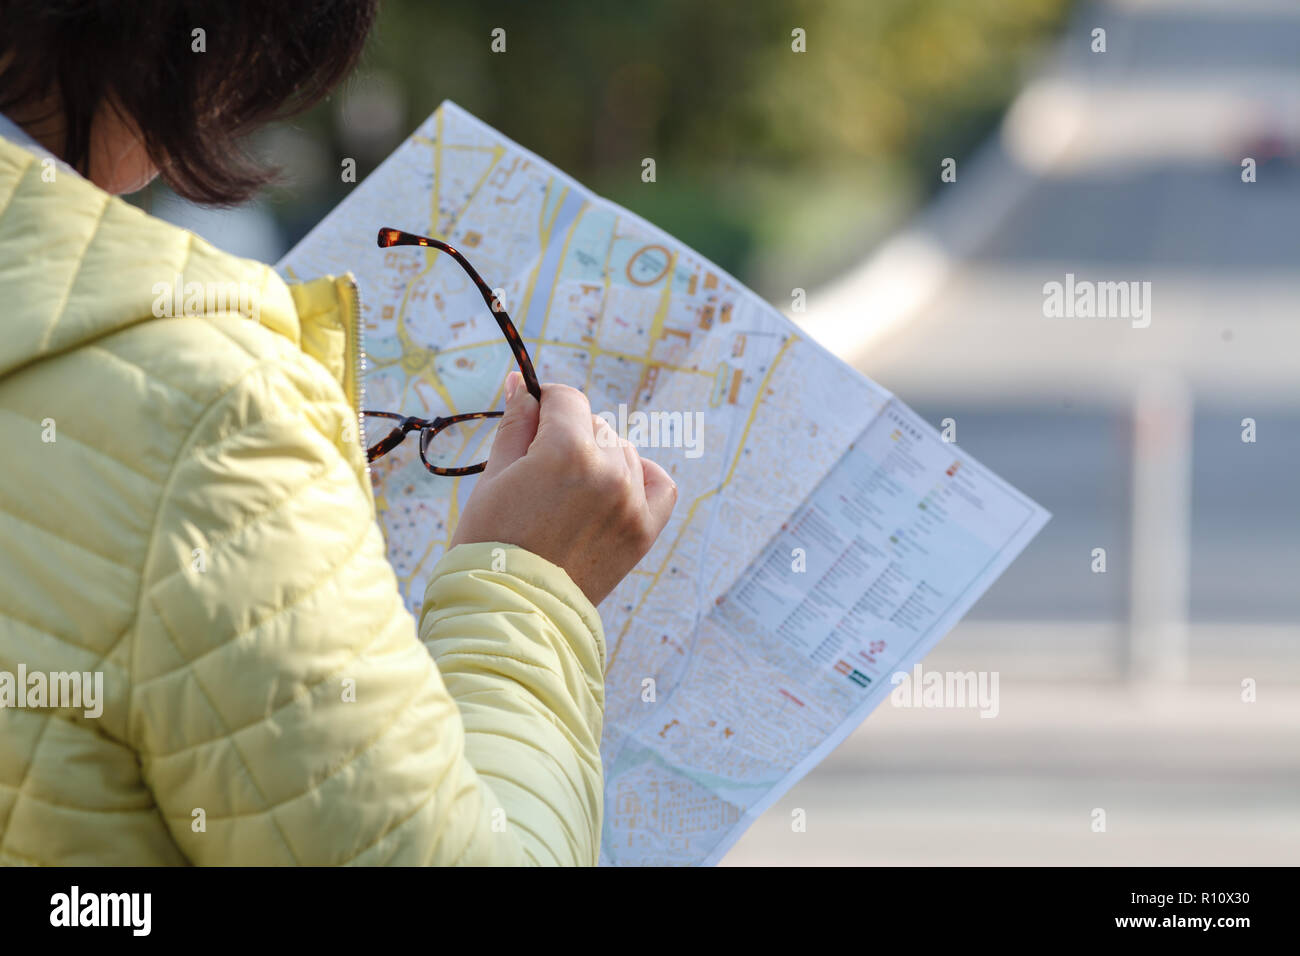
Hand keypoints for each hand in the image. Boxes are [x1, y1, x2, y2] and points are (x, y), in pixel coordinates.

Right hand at [451, 372, 677, 605]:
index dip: (544, 406)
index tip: (529, 423)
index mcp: (568, 450)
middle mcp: (609, 471)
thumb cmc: (489, 542)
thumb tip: (520, 382)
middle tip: (538, 471)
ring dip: (598, 459)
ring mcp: (631, 503)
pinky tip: (618, 484)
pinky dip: (642, 477)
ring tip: (566, 492)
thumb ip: (515, 424)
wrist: (509, 612)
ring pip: (622, 451)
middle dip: (566, 436)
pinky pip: (660, 485)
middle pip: (594, 425)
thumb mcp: (494, 476)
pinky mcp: (643, 532)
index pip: (566, 399)